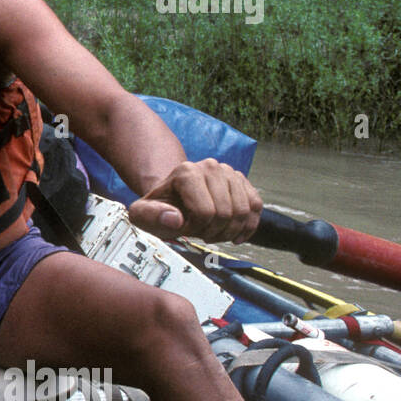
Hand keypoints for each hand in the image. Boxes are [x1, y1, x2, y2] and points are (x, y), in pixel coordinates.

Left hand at [128, 158, 262, 243]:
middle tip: (201, 232)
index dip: (196, 228)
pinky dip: (249, 226)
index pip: (204, 212)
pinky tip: (235, 233)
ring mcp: (229, 172)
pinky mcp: (243, 182)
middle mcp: (210, 166)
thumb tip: (174, 219)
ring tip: (214, 231)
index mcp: (186, 172)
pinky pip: (257, 206)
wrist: (174, 200)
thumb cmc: (160, 208)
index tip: (185, 227)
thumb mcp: (143, 214)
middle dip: (214, 231)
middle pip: (226, 213)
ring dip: (231, 230)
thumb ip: (150, 216)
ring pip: (244, 211)